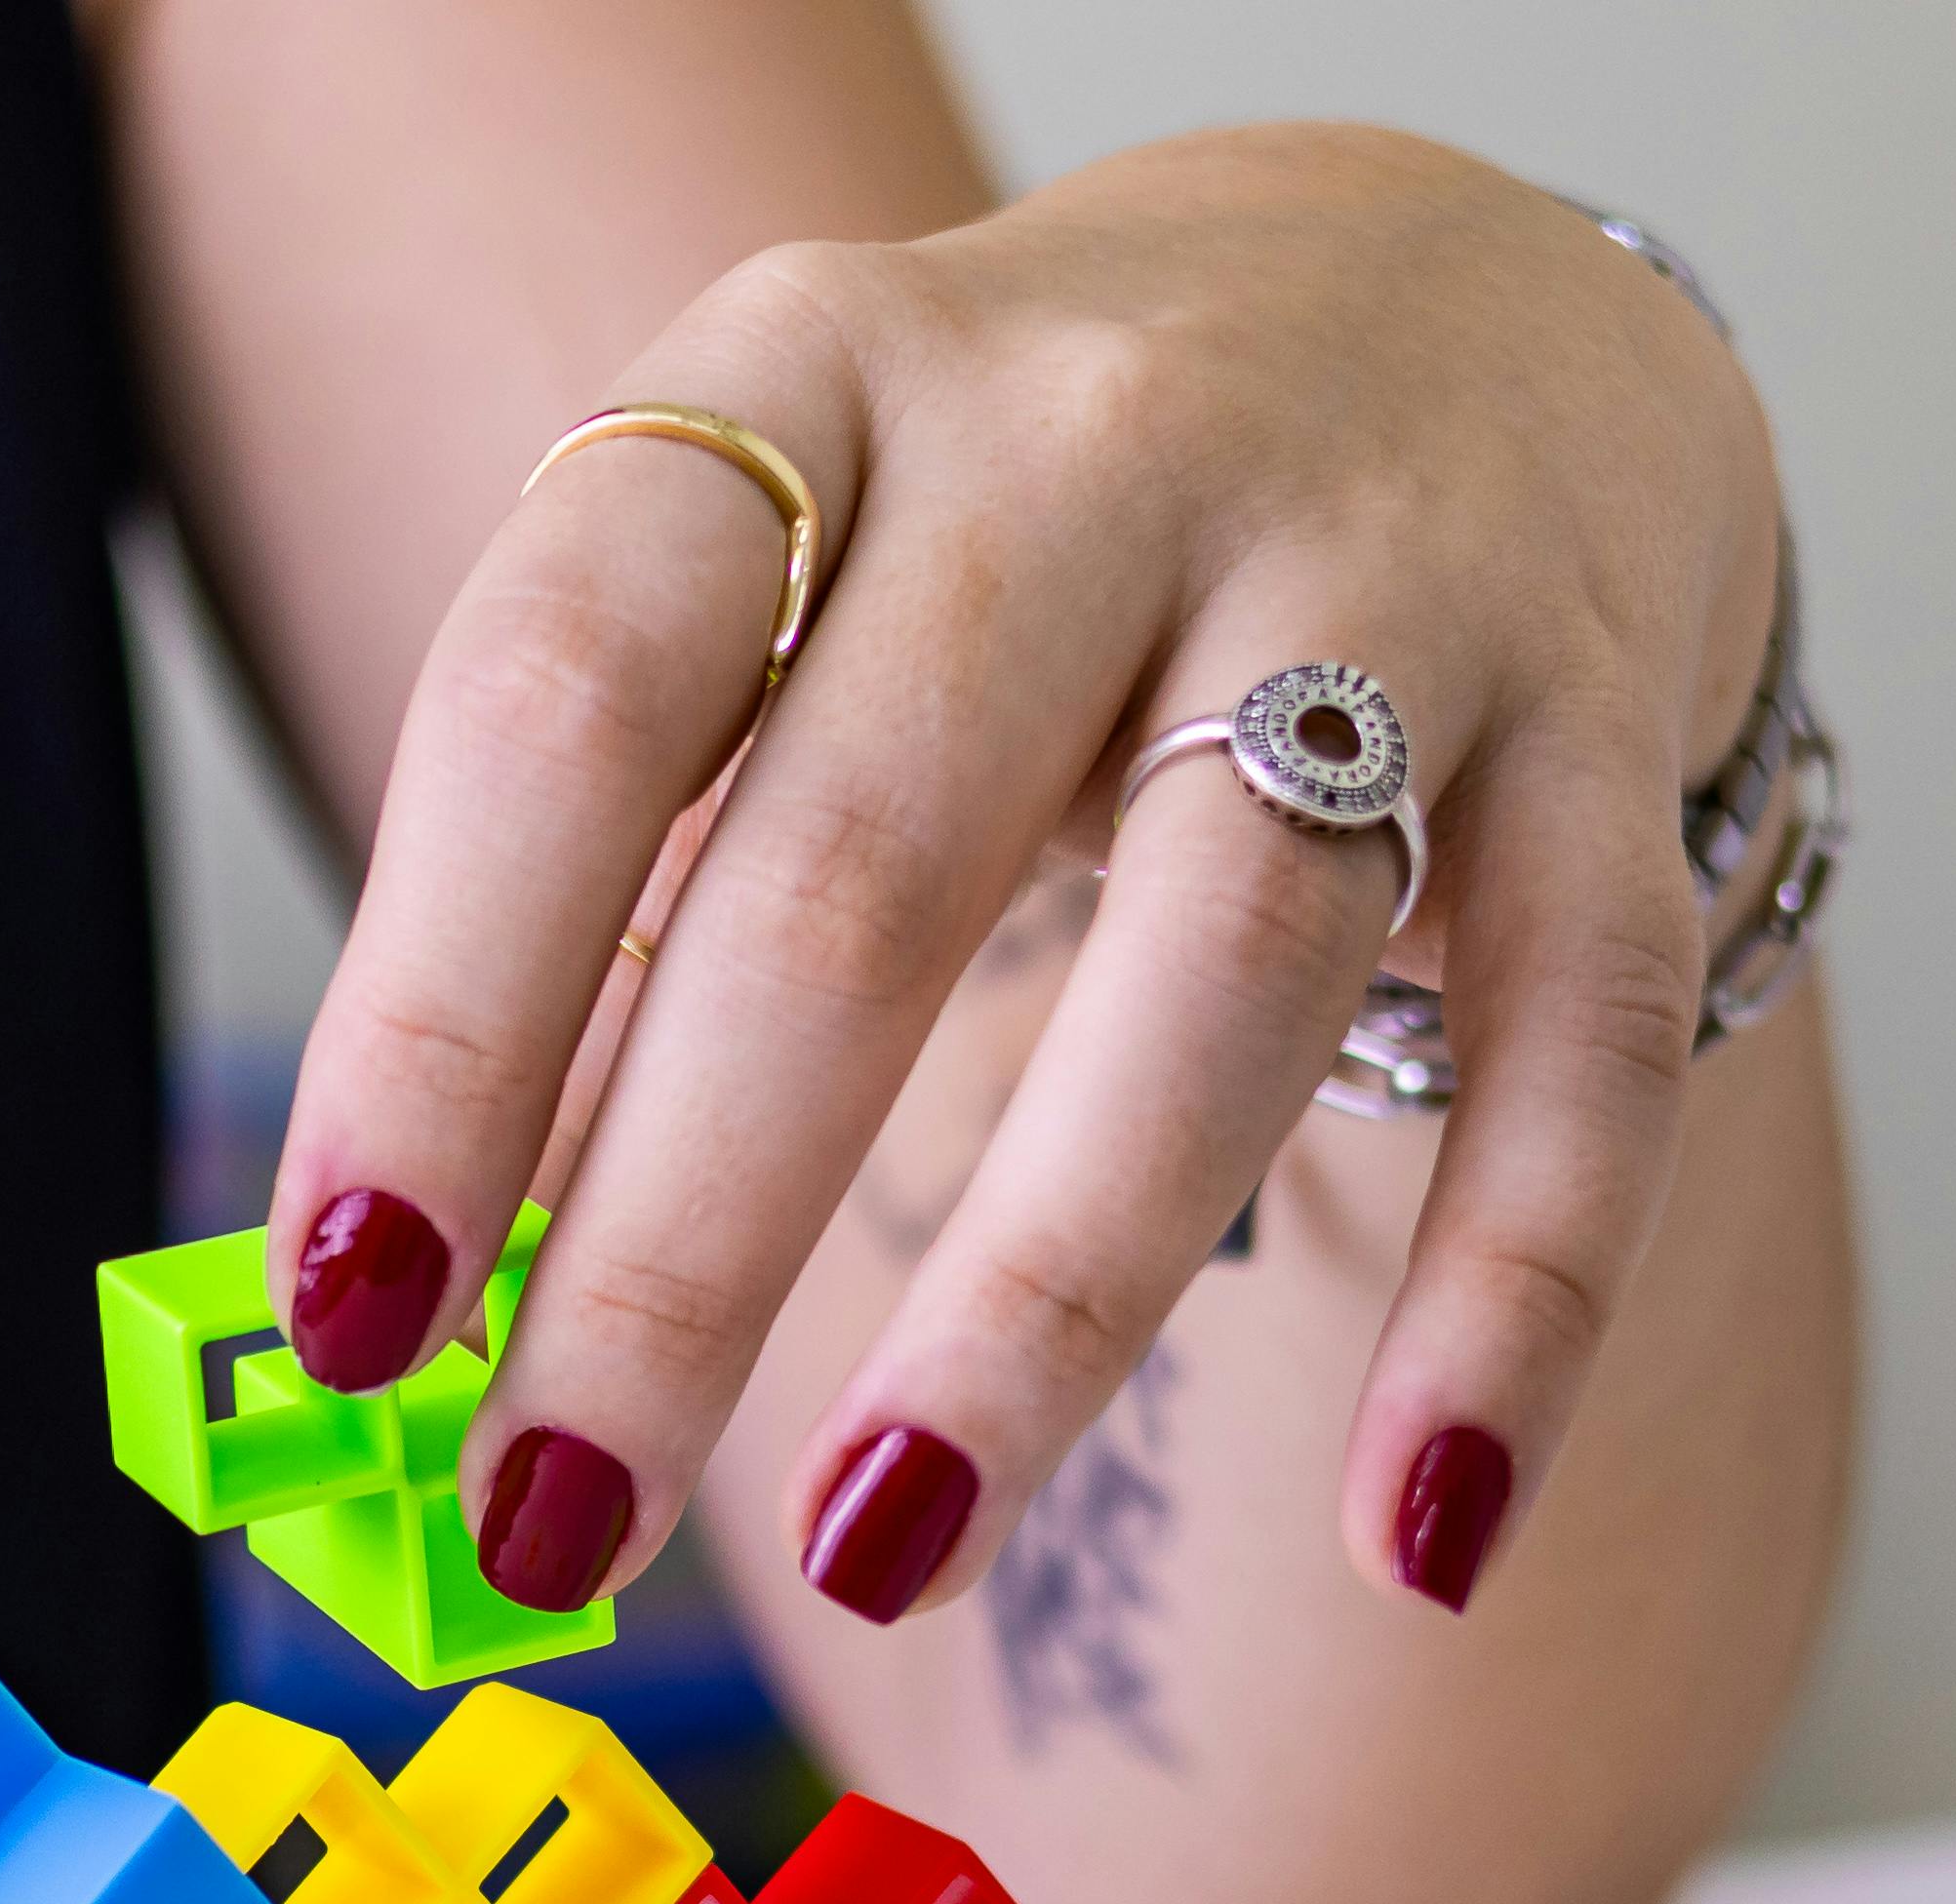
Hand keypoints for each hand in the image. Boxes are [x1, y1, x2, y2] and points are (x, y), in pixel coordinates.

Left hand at [264, 123, 1786, 1623]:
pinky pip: (1579, 1042)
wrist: (1454, 300)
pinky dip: (1510, 1304)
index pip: (571, 696)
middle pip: (862, 864)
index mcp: (808, 383)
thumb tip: (430, 1298)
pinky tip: (1414, 1531)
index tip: (350, 1310)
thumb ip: (616, 922)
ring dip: (1039, 1296)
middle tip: (553, 1517)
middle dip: (682, 1242)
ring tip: (881, 1551)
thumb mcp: (765, 629)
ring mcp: (1380, 565)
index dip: (438, 1013)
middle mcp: (1087, 441)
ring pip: (1222, 950)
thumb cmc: (1014, 542)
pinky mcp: (1605, 727)